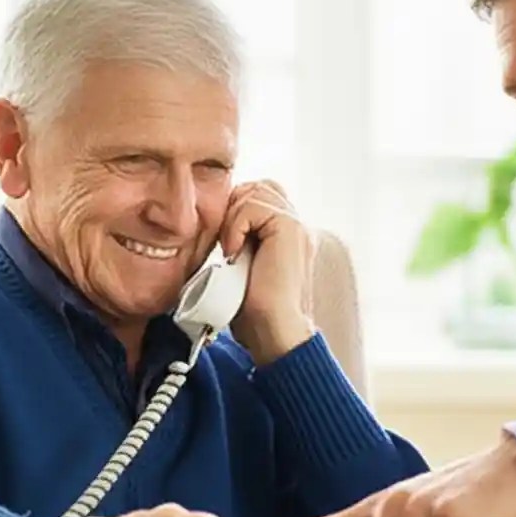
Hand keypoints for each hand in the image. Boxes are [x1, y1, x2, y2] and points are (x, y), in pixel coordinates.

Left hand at [219, 180, 315, 363]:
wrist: (274, 330)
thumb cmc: (254, 310)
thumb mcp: (242, 266)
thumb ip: (241, 241)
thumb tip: (218, 224)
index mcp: (289, 234)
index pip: (260, 196)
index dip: (235, 210)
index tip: (223, 243)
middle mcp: (297, 226)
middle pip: (258, 186)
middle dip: (233, 208)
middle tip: (224, 243)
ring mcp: (297, 225)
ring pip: (255, 191)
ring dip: (233, 218)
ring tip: (229, 249)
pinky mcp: (290, 228)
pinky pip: (253, 205)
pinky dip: (236, 225)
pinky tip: (233, 251)